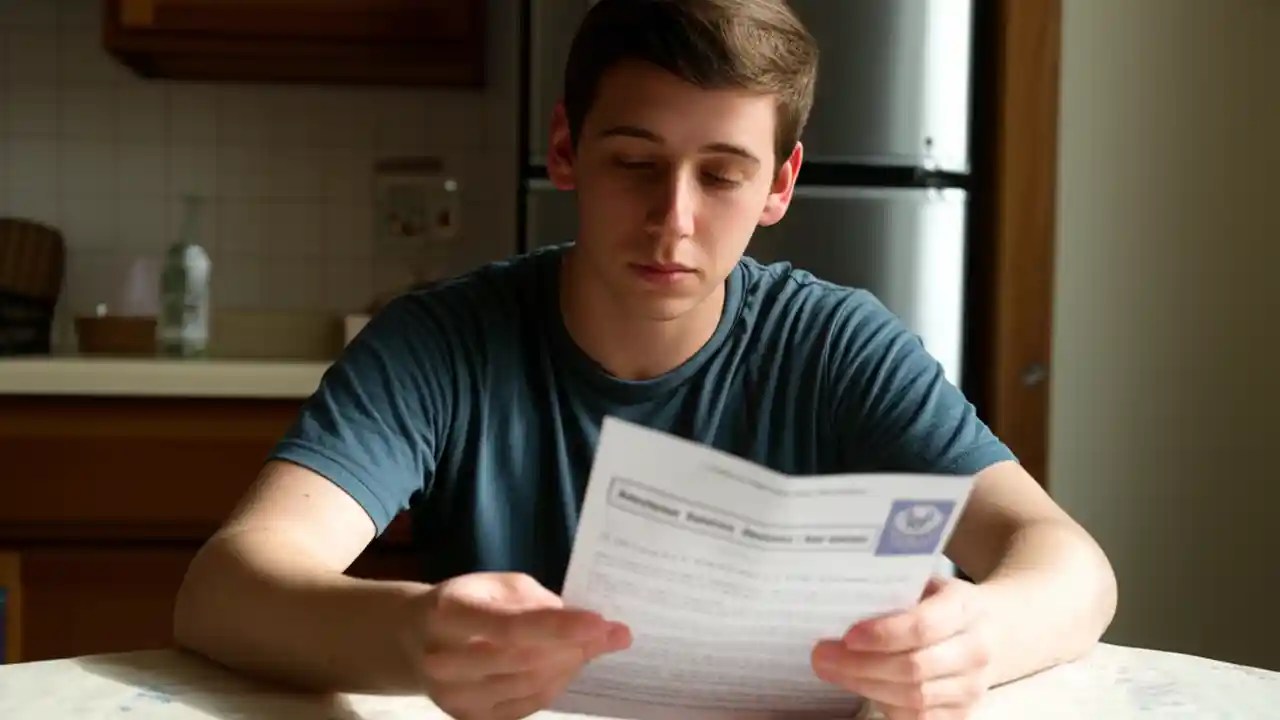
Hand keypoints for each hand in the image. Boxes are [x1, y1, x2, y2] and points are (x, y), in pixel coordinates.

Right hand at [409, 572, 630, 719]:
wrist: (417, 639)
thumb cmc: (468, 602)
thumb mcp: (498, 585)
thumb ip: (540, 603)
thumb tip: (593, 627)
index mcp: (449, 613)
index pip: (510, 627)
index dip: (559, 627)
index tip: (601, 622)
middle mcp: (444, 660)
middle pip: (524, 660)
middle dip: (574, 647)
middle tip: (610, 633)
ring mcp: (453, 696)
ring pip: (529, 685)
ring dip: (569, 666)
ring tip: (592, 646)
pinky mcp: (467, 718)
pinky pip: (526, 705)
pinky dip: (555, 685)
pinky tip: (567, 665)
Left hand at [811, 576, 993, 719]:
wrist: (996, 630)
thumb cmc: (945, 603)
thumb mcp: (928, 584)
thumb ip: (894, 594)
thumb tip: (839, 606)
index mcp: (965, 608)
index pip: (923, 627)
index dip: (883, 635)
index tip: (847, 635)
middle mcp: (975, 650)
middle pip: (914, 668)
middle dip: (860, 665)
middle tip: (823, 656)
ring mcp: (973, 686)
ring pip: (914, 698)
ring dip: (866, 686)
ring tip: (833, 671)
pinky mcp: (964, 712)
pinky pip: (921, 719)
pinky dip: (887, 707)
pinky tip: (863, 688)